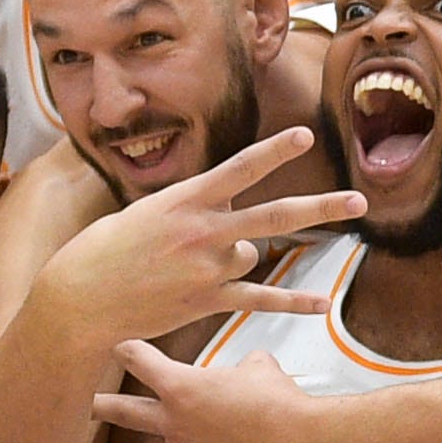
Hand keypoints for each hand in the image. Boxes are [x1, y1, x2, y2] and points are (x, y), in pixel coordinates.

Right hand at [52, 128, 361, 343]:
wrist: (80, 300)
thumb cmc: (104, 251)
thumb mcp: (146, 213)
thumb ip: (193, 208)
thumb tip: (232, 217)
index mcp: (185, 200)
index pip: (241, 168)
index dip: (276, 151)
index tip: (306, 136)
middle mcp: (203, 231)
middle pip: (276, 215)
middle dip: (323, 208)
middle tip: (361, 200)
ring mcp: (207, 269)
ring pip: (251, 256)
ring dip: (236, 257)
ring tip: (192, 264)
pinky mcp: (207, 302)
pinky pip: (261, 300)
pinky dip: (293, 303)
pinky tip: (323, 305)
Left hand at [95, 343, 317, 442]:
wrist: (299, 442)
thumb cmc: (277, 398)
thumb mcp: (258, 366)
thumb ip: (240, 369)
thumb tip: (246, 374)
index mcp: (180, 387)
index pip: (141, 360)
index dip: (128, 349)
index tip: (116, 344)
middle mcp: (173, 421)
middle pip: (127, 412)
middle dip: (103, 407)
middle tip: (85, 406)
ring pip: (172, 440)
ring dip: (185, 433)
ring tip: (217, 425)